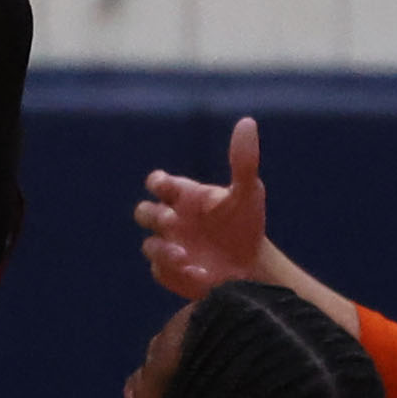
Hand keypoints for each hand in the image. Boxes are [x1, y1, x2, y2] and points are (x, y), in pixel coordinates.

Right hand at [136, 117, 273, 300]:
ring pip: (149, 246)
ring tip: (184, 256)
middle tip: (171, 221)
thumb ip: (244, 160)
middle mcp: (171, 221)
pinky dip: (176, 273)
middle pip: (144, 213)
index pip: (157, 183)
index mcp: (183, 196)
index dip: (157, 183)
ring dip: (162, 250)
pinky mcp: (170, 272)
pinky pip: (161, 271)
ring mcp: (168, 247)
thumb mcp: (248, 192)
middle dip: (153, 216)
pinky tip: (200, 275)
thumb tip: (247, 122)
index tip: (165, 187)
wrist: (252, 265)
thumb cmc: (245, 223)